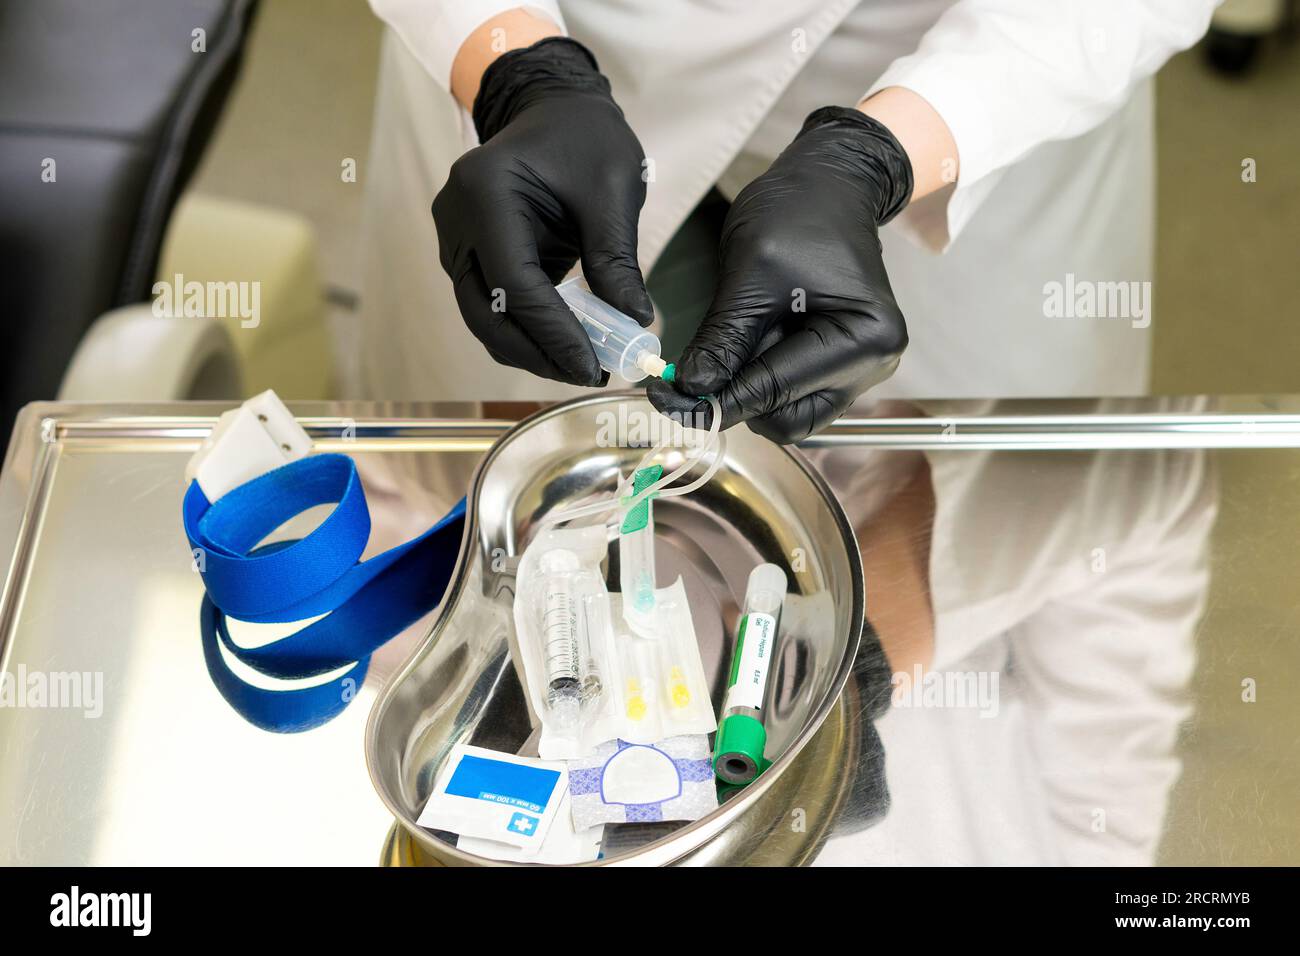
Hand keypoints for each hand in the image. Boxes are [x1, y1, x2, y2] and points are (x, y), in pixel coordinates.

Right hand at [432, 38, 652, 385]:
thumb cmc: (584, 137)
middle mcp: (458, 221)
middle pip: (486, 313)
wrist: (552, 108)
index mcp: (486, 192)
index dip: (553, 333)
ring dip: (531, 350)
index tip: (592, 365)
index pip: (515, 283)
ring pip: (483, 318)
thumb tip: (634, 324)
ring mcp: (456, 241)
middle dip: (537, 354)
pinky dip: (527, 332)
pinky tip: (567, 346)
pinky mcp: (468, 256)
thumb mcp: (612, 190)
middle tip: (588, 374)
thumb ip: (616, 259)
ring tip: (583, 365)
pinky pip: (491, 307)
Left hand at [648, 107, 913, 442]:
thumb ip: (722, 338)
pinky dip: (762, 384)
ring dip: (749, 395)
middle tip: (689, 373)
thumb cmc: (798, 212)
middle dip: (736, 400)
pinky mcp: (842, 368)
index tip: (664, 400)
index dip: (714, 400)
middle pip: (788, 419)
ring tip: (729, 345)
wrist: (829, 184)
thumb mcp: (749, 273)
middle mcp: (873, 363)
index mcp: (863, 337)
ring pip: (790, 416)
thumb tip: (689, 390)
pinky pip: (795, 398)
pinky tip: (746, 347)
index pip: (774, 390)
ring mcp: (861, 370)